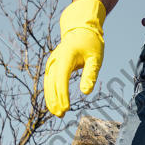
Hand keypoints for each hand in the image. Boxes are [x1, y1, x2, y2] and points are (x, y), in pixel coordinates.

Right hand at [43, 0, 107, 116]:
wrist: (81, 29)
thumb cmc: (91, 43)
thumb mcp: (96, 58)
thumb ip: (91, 74)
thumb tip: (86, 92)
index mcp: (66, 56)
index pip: (62, 78)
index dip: (63, 95)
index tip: (67, 108)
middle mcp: (55, 59)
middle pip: (52, 83)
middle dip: (55, 100)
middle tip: (61, 114)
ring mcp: (52, 62)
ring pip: (48, 83)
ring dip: (51, 99)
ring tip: (57, 113)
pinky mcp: (53, 65)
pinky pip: (49, 81)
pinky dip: (50, 93)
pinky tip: (54, 104)